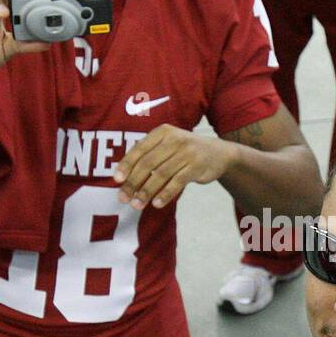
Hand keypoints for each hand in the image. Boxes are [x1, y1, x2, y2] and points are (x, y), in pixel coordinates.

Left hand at [113, 124, 236, 208]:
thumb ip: (148, 155)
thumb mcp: (167, 146)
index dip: (127, 165)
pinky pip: (177, 182)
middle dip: (133, 182)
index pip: (140, 149)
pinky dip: (165, 194)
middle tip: (123, 198)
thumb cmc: (185, 152)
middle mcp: (175, 139)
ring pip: (161, 174)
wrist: (218, 153)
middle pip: (148, 163)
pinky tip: (157, 204)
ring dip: (147, 191)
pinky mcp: (197, 166)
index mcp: (162, 132)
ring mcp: (187, 152)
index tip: (117, 181)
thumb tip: (123, 177)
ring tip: (137, 205)